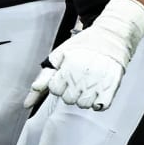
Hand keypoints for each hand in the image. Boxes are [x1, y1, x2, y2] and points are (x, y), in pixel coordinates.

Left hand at [26, 0, 143, 110]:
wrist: (110, 37)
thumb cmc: (84, 45)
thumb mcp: (59, 55)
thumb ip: (45, 76)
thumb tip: (32, 93)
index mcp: (67, 68)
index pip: (54, 90)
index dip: (58, 83)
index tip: (64, 76)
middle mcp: (81, 78)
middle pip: (68, 99)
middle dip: (69, 91)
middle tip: (76, 79)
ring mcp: (97, 84)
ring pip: (83, 105)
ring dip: (83, 97)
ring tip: (87, 84)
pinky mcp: (111, 88)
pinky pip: (101, 106)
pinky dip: (98, 102)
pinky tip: (97, 91)